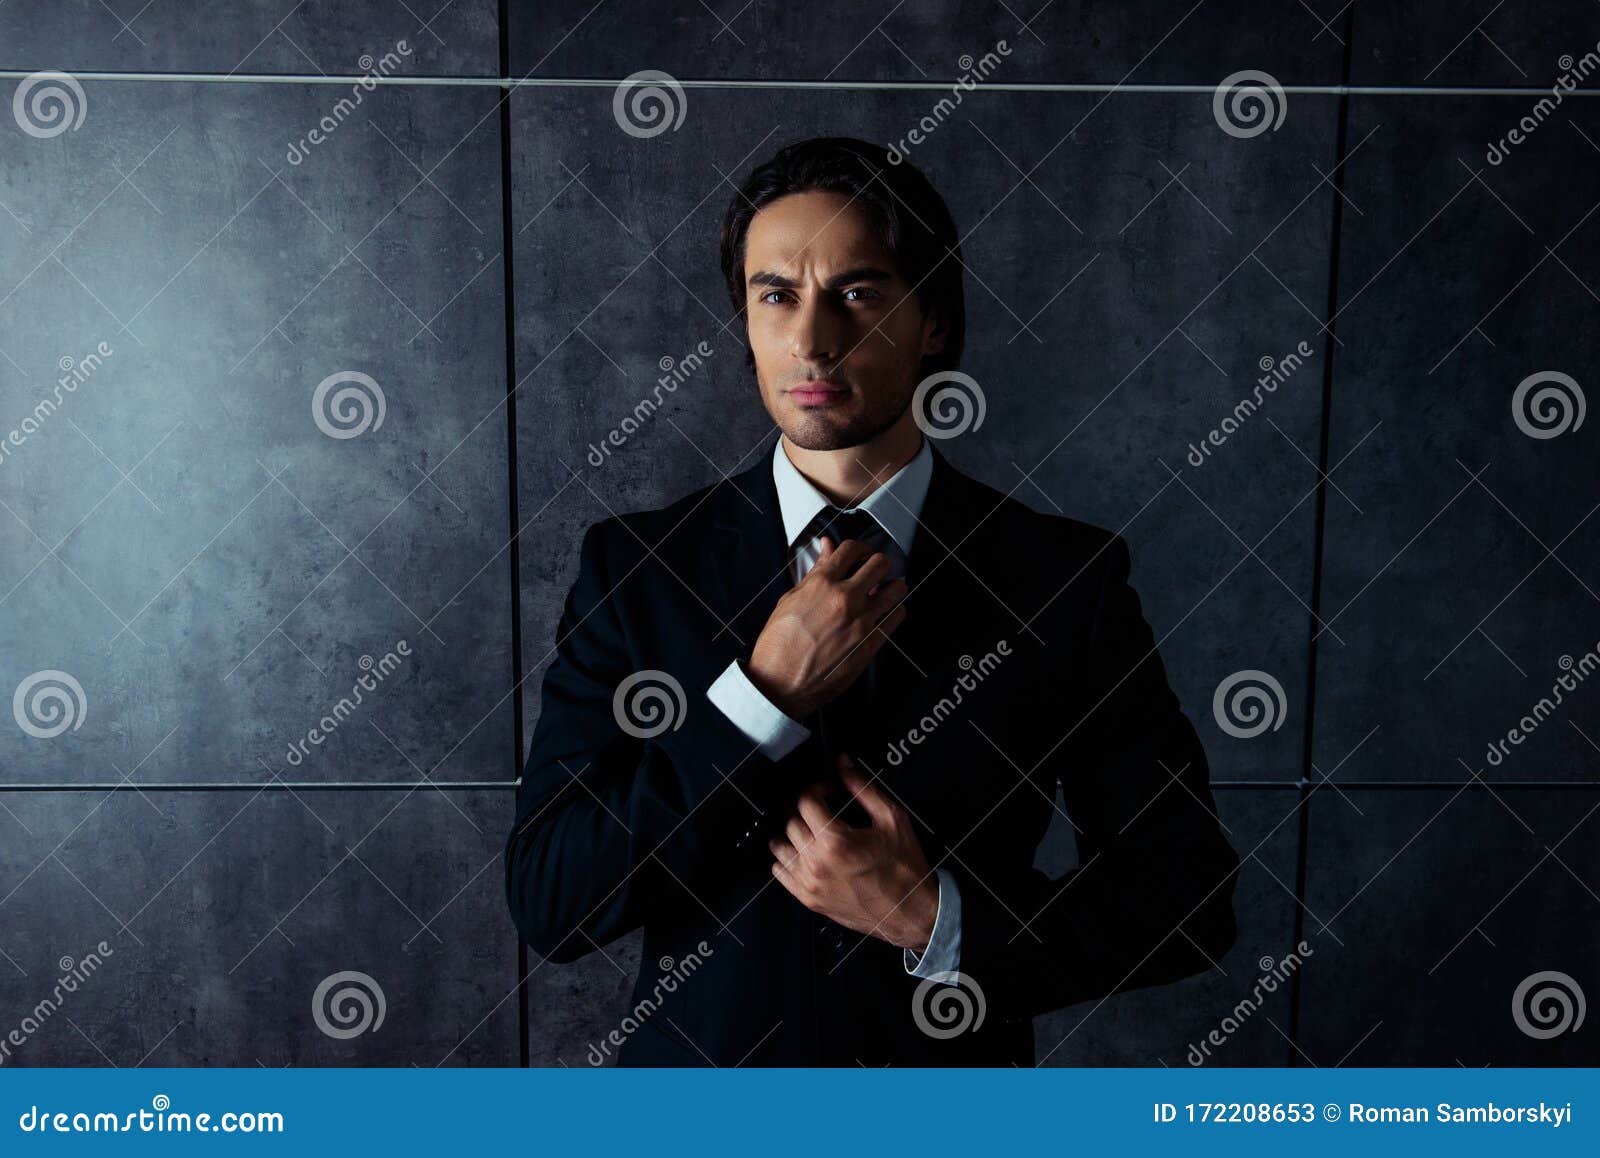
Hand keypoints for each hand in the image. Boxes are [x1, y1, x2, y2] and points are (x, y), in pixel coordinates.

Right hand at [744, 536, 908, 719]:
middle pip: (880, 563)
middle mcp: (844, 599)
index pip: (852, 549)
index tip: (860, 554)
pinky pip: (896, 617)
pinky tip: (885, 614)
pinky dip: (894, 611)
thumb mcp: (790, 600)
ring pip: (897, 589)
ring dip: (892, 586)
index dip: (859, 548)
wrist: (779, 683)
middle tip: (874, 572)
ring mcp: (861, 621)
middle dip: (878, 564)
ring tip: (884, 592)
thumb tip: (827, 548)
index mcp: (822, 584)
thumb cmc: (778, 645)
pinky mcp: (870, 644)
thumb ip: (814, 573)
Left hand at [768, 756, 939, 951]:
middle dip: (805, 808)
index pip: (806, 802)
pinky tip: (800, 852)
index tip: (828, 791)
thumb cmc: (905, 870)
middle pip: (791, 822)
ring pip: (781, 847)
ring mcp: (811, 884)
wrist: (911, 912)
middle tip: (821, 807)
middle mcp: (817, 863)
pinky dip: (785, 858)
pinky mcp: (809, 899)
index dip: (817, 789)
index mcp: (836, 842)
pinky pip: (780, 873)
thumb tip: (845, 767)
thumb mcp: (891, 820)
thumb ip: (863, 789)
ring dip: (792, 832)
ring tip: (809, 828)